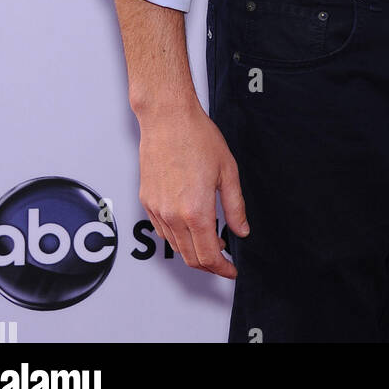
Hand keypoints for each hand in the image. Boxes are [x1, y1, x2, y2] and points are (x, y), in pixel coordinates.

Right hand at [137, 100, 248, 277]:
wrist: (168, 119)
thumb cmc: (197, 137)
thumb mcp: (228, 171)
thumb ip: (235, 206)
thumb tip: (241, 230)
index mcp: (196, 211)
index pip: (208, 256)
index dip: (222, 269)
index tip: (231, 270)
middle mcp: (173, 215)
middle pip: (190, 257)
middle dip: (209, 264)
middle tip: (224, 259)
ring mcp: (157, 209)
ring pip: (175, 246)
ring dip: (193, 250)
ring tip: (210, 239)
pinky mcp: (147, 201)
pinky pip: (162, 230)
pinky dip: (177, 236)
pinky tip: (189, 225)